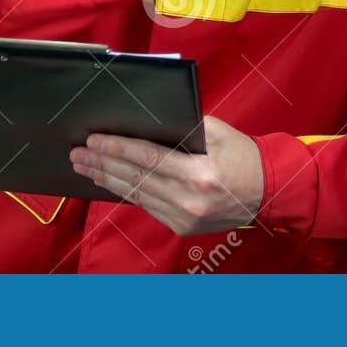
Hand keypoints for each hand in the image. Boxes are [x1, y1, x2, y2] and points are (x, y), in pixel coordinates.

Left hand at [71, 116, 263, 235]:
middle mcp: (189, 199)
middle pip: (135, 178)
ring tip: (85, 167)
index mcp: (199, 173)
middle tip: (78, 153)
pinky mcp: (182, 227)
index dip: (117, 148)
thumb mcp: (218, 132)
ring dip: (107, 179)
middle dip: (103, 164)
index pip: (147, 158)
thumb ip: (184, 125)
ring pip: (136, 195)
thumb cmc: (243, 156)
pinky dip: (127, 192)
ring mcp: (184, 217)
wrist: (268, 192)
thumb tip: (145, 119)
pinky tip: (110, 181)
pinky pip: (147, 206)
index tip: (94, 140)